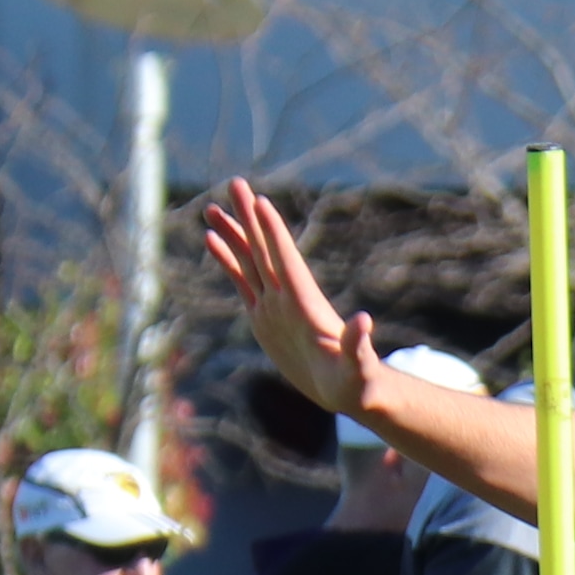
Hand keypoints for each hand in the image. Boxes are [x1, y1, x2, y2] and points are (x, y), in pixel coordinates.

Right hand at [199, 182, 356, 414]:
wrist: (348, 392)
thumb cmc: (357, 382)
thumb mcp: (358, 366)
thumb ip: (358, 345)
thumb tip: (364, 321)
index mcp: (306, 305)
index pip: (287, 261)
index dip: (274, 233)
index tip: (260, 202)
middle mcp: (289, 298)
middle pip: (265, 250)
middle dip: (249, 218)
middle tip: (235, 183)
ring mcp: (275, 305)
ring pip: (249, 261)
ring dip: (233, 234)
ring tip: (211, 207)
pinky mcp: (264, 318)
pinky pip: (242, 283)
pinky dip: (228, 261)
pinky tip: (212, 241)